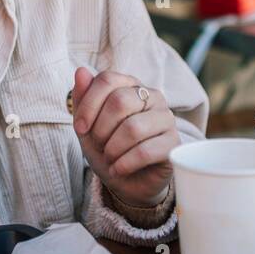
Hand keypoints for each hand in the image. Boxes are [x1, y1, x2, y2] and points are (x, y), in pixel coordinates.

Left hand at [71, 67, 178, 207]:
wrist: (128, 182)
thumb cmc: (108, 148)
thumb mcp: (87, 126)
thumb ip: (82, 99)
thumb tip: (81, 71)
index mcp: (131, 85)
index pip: (107, 80)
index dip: (88, 105)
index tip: (81, 128)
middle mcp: (153, 97)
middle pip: (119, 101)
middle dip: (101, 129)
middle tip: (100, 145)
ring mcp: (166, 119)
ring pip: (133, 128)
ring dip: (112, 149)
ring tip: (110, 159)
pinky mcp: (173, 144)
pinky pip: (145, 151)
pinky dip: (124, 163)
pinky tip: (118, 169)